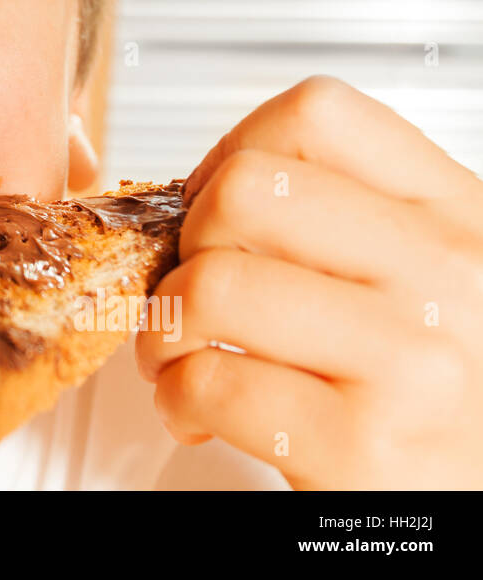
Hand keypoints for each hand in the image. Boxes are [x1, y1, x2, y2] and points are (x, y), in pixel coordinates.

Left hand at [135, 76, 482, 488]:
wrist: (476, 503)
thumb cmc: (432, 390)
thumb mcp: (425, 276)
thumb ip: (344, 217)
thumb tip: (201, 192)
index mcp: (460, 215)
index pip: (314, 113)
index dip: (231, 152)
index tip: (218, 211)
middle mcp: (452, 276)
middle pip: (241, 190)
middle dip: (184, 245)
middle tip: (196, 294)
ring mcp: (414, 362)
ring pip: (211, 283)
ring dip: (165, 329)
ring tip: (184, 358)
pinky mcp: (365, 448)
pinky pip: (208, 383)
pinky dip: (175, 400)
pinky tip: (202, 415)